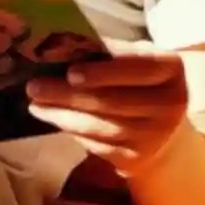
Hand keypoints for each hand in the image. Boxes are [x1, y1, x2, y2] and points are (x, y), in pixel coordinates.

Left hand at [26, 37, 187, 174]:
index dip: (103, 71)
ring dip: (62, 115)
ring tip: (36, 105)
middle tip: (34, 87)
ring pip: (100, 126)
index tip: (70, 72)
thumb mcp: (137, 59)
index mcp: (170, 68)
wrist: (167, 131)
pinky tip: (55, 119)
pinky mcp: (136, 158)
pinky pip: (97, 144)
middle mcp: (169, 104)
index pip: (136, 67)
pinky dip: (73, 131)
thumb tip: (63, 46)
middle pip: (111, 100)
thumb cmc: (143, 82)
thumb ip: (110, 52)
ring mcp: (154, 135)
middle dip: (67, 94)